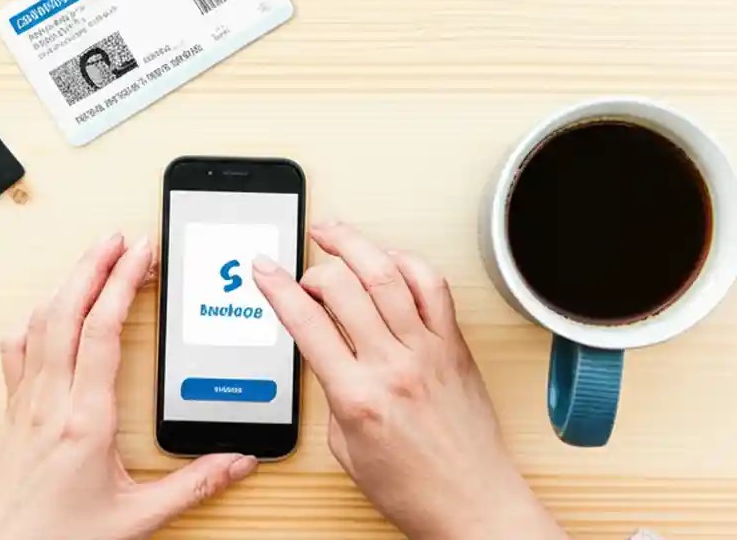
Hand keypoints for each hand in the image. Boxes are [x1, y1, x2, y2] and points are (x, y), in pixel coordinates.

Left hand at [0, 233, 257, 539]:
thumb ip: (194, 485)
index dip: (122, 283)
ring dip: (68, 281)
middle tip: (120, 236)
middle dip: (94, 264)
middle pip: (66, 310)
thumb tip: (239, 460)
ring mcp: (27, 398)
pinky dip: (37, 315)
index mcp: (85, 419)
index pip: (101, 331)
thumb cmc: (56, 537)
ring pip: (41, 321)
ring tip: (95, 257)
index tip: (142, 253)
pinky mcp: (14, 405)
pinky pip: (19, 345)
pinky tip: (52, 308)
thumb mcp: (137, 518)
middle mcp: (51, 399)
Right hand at [252, 221, 565, 539]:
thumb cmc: (414, 488)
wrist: (473, 503)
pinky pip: (433, 286)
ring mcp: (428, 350)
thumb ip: (330, 392)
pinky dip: (406, 262)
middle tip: (302, 265)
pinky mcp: (454, 345)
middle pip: (343, 287)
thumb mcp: (345, 448)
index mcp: (357, 396)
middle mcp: (393, 365)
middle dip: (313, 265)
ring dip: (354, 244)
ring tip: (334, 233)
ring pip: (387, 273)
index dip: (277, 287)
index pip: (306, 322)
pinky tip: (387, 258)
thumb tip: (323, 350)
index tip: (263, 269)